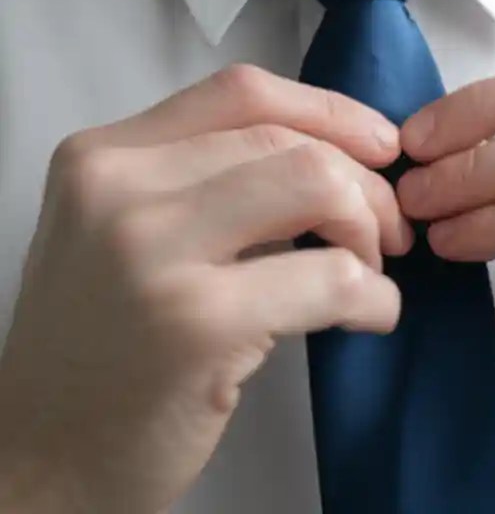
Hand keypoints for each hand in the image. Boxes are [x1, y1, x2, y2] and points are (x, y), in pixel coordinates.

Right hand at [0, 65, 411, 513]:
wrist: (46, 459)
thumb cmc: (106, 351)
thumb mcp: (130, 238)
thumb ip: (208, 187)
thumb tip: (341, 162)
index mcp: (102, 157)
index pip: (243, 94)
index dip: (332, 112)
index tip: (381, 147)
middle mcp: (117, 189)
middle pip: (290, 140)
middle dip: (368, 184)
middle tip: (390, 235)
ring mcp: (151, 252)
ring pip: (317, 186)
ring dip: (371, 230)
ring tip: (369, 275)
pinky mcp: (198, 322)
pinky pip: (334, 277)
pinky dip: (377, 298)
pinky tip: (370, 318)